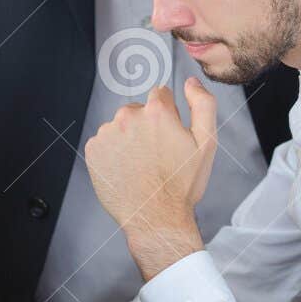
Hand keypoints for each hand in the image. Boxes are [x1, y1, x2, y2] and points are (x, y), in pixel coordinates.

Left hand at [83, 78, 217, 279]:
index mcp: (156, 111)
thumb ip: (203, 104)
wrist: (155, 219)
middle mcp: (127, 116)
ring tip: (141, 165)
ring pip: (121, 127)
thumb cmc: (181, 185)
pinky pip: (105, 143)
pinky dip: (114, 153)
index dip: (169, 115)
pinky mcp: (93, 150)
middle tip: (157, 155)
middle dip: (147, 126)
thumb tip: (191, 83)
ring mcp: (107, 133)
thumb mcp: (206, 143)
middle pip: (139, 110)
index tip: (170, 136)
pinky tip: (126, 170)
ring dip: (129, 139)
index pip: (160, 94)